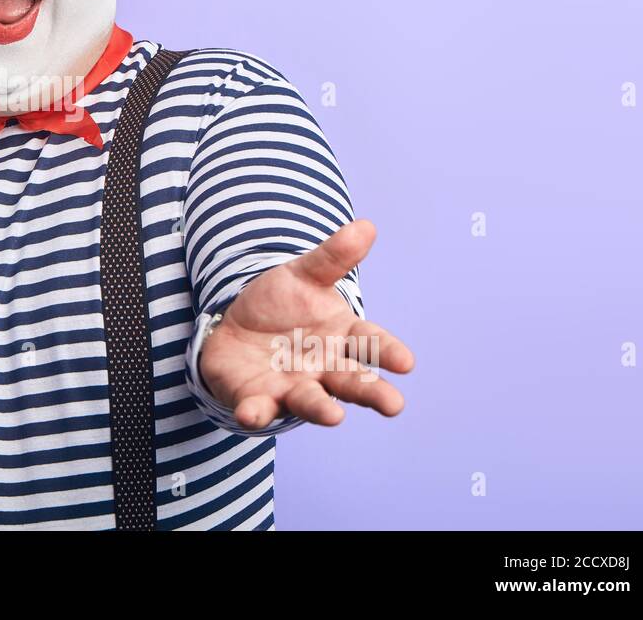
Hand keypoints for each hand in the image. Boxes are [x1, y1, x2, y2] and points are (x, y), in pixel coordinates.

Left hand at [198, 219, 413, 429]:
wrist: (236, 329)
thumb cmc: (282, 304)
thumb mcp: (303, 275)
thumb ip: (332, 258)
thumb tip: (366, 226)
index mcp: (342, 337)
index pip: (371, 344)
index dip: (388, 352)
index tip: (406, 361)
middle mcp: (325, 368)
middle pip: (353, 381)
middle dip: (372, 392)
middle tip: (394, 405)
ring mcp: (294, 387)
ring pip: (311, 401)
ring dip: (321, 409)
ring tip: (333, 416)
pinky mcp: (260, 400)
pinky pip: (259, 408)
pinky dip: (256, 412)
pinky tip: (251, 413)